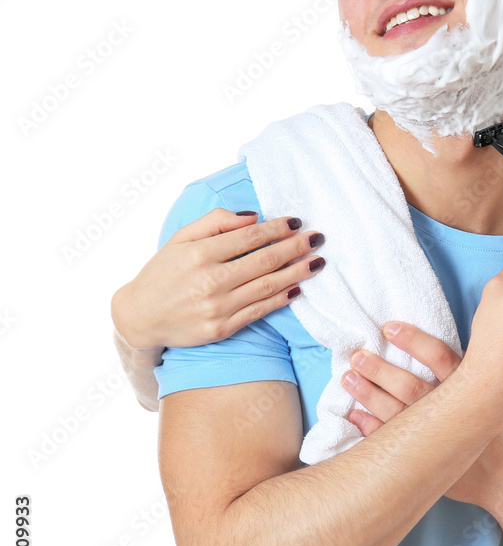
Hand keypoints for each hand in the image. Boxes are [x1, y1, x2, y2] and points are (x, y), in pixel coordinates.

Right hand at [112, 208, 324, 348]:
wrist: (140, 316)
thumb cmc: (164, 272)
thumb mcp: (181, 238)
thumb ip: (215, 222)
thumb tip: (253, 217)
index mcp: (200, 253)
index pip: (250, 237)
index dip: (278, 228)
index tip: (297, 222)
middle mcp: (210, 280)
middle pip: (265, 260)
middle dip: (296, 248)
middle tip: (318, 238)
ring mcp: (217, 307)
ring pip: (268, 286)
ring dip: (297, 272)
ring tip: (317, 261)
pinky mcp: (222, 328)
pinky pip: (259, 311)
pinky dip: (282, 299)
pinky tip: (298, 288)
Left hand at [342, 323, 502, 510]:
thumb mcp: (500, 396)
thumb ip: (474, 375)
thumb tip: (444, 350)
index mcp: (472, 389)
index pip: (439, 357)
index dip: (413, 340)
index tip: (388, 327)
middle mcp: (452, 411)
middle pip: (410, 386)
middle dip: (380, 370)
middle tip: (356, 356)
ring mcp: (437, 437)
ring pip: (396, 413)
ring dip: (369, 395)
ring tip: (348, 379)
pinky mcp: (426, 460)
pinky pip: (392, 442)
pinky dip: (371, 428)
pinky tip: (355, 416)